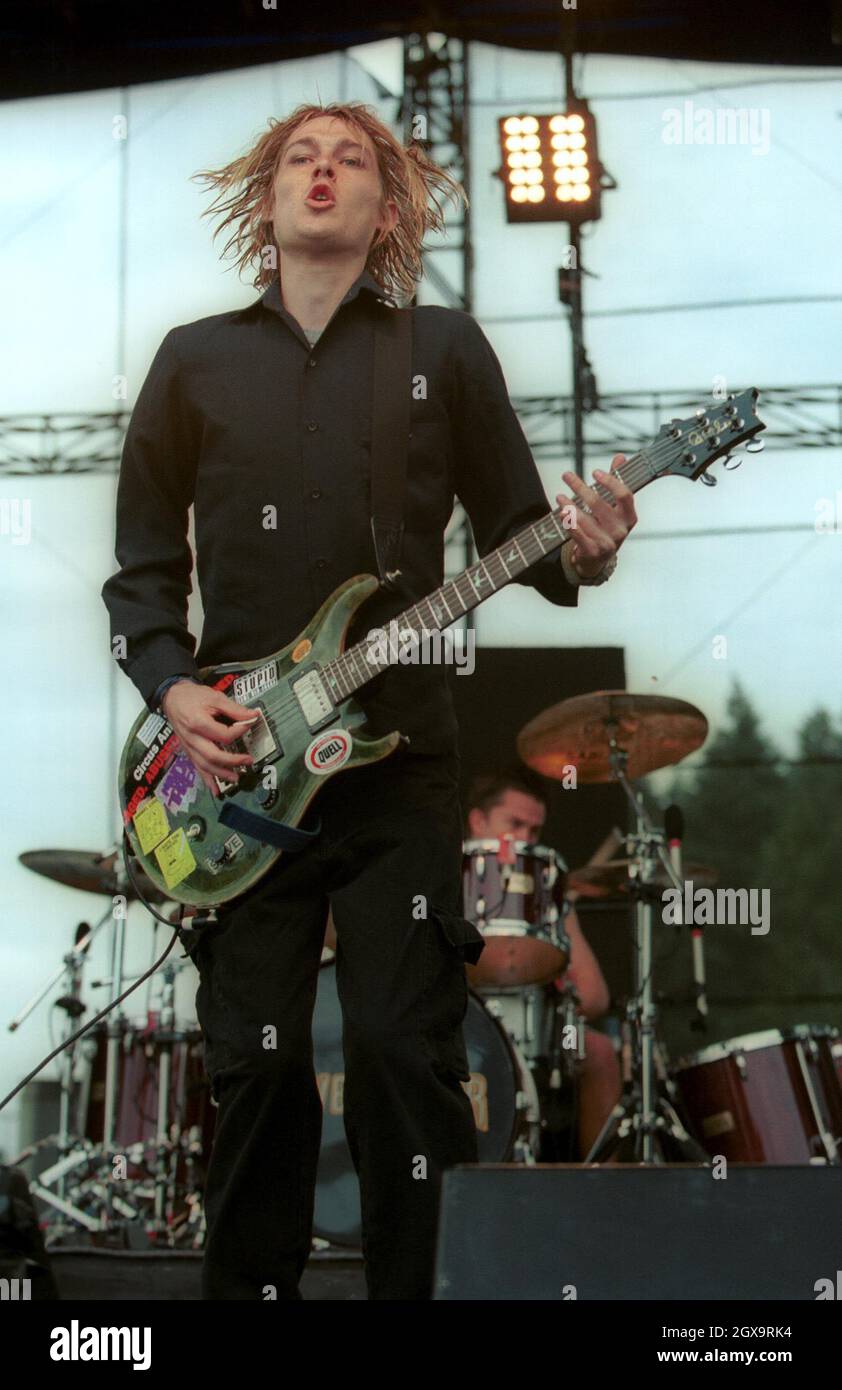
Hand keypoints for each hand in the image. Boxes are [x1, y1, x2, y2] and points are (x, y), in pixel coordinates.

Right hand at [162, 680, 257, 795]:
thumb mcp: (215, 697)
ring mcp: (189, 747)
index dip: (240, 731)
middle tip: (248, 761)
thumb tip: (254, 715)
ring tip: (237, 778)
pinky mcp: (188, 751)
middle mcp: (192, 738)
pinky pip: (197, 768)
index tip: (250, 724)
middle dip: (232, 761)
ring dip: (221, 774)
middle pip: (212, 756)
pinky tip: (216, 791)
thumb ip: (234, 709)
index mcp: (198, 723)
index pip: (224, 734)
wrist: (173, 697)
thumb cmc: (194, 696)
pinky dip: (207, 780)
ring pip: (204, 765)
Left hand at [556, 453, 636, 578]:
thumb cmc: (605, 529)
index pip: (624, 495)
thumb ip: (616, 482)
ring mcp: (607, 542)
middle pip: (599, 504)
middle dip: (580, 487)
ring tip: (559, 497)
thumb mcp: (614, 507)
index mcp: (629, 517)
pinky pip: (578, 534)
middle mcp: (620, 530)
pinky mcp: (593, 551)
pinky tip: (561, 513)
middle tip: (567, 476)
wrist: (597, 559)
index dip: (610, 482)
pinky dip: (568, 523)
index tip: (594, 472)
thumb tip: (619, 457)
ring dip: (569, 505)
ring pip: (584, 519)